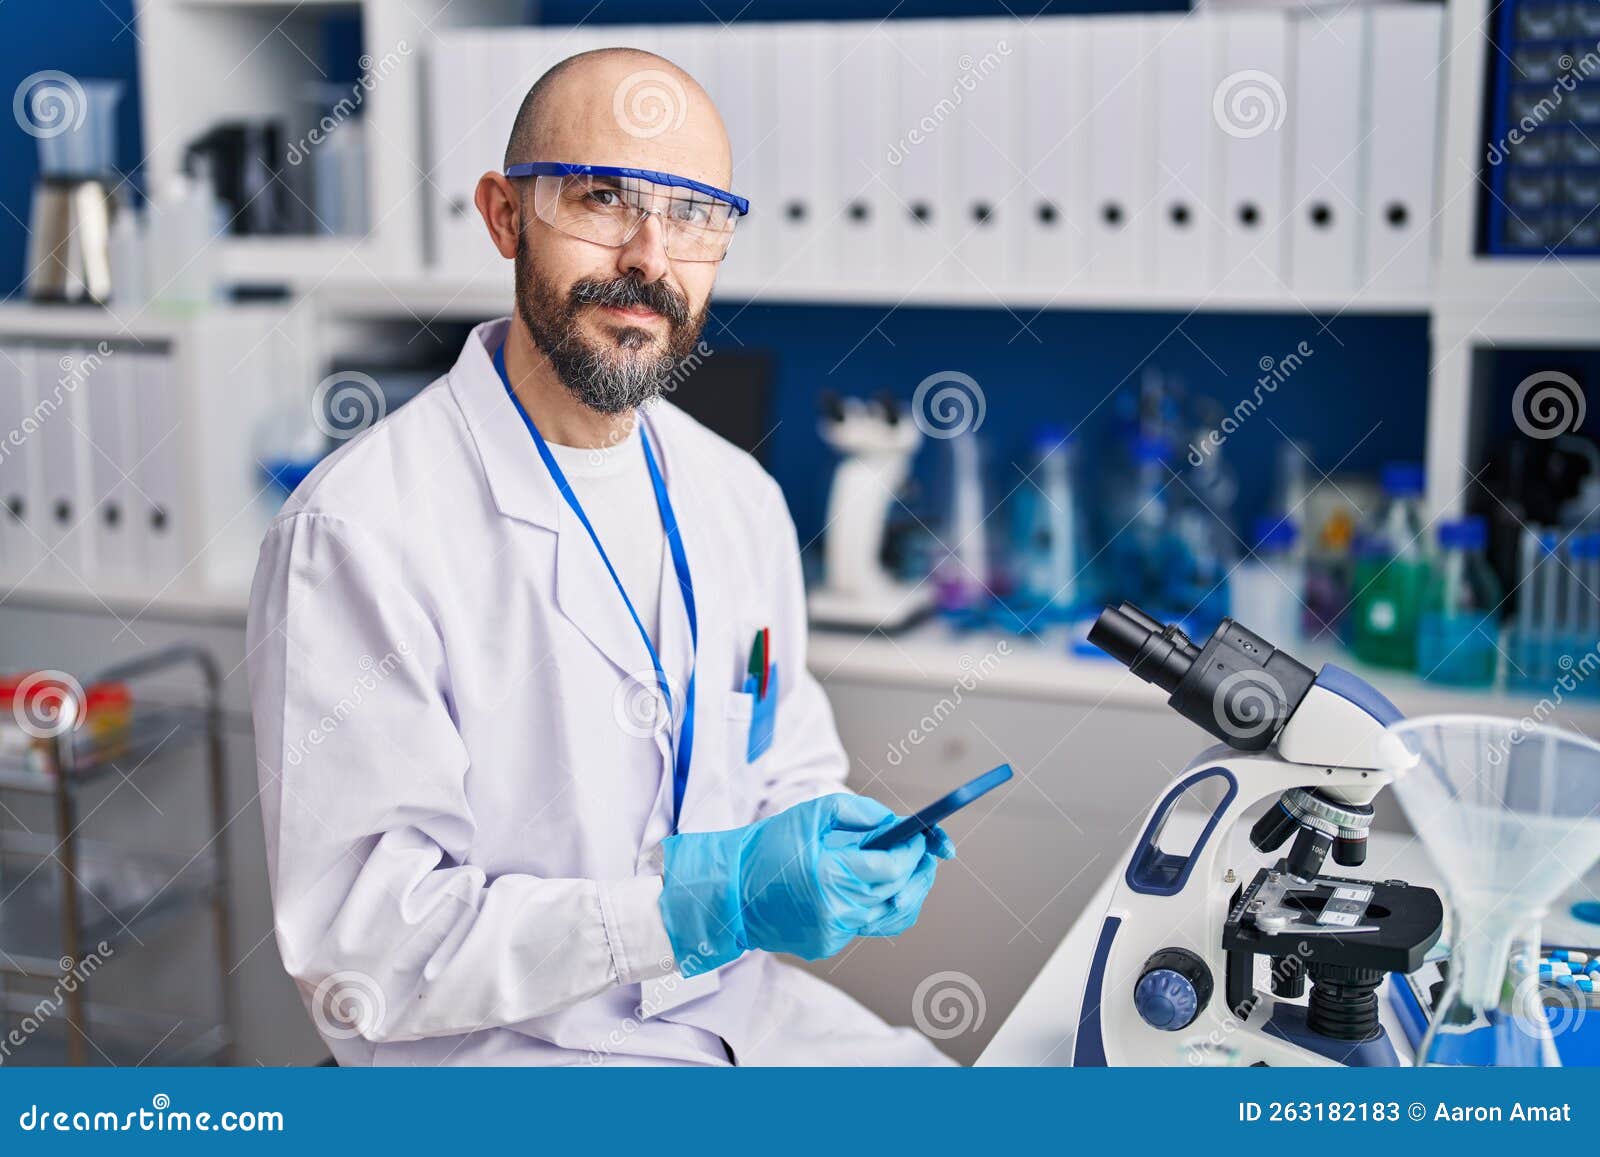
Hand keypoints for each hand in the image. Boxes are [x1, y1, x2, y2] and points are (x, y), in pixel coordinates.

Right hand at [659, 794, 934, 973]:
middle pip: (900, 895)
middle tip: (930, 851)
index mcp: (829, 876)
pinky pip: (868, 925)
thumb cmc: (767, 846)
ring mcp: (832, 933)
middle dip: (921, 870)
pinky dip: (880, 903)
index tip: (923, 835)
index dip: (915, 851)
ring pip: (892, 917)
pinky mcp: (828, 944)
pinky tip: (876, 885)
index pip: (892, 869)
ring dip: (911, 891)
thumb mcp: (810, 814)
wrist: (729, 890)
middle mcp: (835, 911)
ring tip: (915, 869)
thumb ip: (859, 812)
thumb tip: (896, 821)